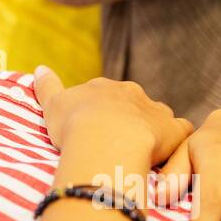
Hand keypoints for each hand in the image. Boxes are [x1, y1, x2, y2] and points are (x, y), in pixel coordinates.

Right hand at [34, 70, 193, 168]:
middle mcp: (131, 93)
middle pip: (133, 102)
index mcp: (104, 87)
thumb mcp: (52, 105)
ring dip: (154, 128)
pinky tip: (172, 152)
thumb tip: (39, 67)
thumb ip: (46, 87)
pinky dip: (179, 138)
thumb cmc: (74, 124)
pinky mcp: (174, 130)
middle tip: (119, 142)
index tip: (97, 128)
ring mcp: (155, 110)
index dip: (101, 111)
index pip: (105, 94)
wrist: (104, 140)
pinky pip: (182, 130)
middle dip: (129, 117)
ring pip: (158, 115)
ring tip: (145, 151)